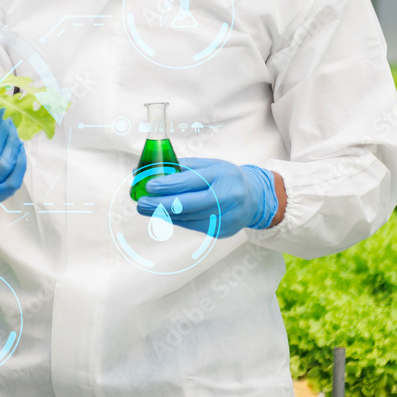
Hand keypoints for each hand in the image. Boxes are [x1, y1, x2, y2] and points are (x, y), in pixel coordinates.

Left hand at [136, 158, 279, 237]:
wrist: (256, 198)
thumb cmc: (226, 177)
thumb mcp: (209, 165)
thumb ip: (182, 167)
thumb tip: (149, 170)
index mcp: (220, 176)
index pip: (190, 182)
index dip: (167, 185)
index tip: (148, 186)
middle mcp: (224, 197)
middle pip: (187, 205)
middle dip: (160, 205)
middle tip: (141, 203)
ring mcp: (224, 216)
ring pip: (187, 218)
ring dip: (163, 214)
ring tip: (146, 208)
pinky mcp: (221, 231)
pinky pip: (192, 226)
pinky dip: (176, 220)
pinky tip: (164, 214)